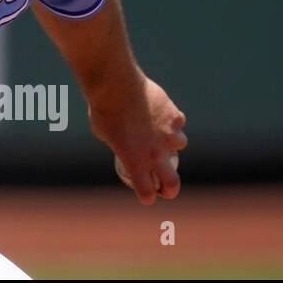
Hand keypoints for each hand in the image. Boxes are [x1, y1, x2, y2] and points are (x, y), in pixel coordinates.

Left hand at [88, 75, 186, 204]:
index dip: (147, 196)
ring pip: (180, 145)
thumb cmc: (103, 109)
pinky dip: (172, 120)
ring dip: (173, 142)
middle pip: (172, 182)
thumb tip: (122, 143)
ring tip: (162, 135)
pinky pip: (178, 121)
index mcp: (135, 162)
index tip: (147, 195)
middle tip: (166, 187)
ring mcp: (169, 135)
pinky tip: (161, 112)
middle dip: (170, 188)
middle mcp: (155, 153)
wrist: (115, 86)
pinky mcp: (175, 117)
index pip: (146, 191)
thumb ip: (118, 142)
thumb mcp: (104, 133)